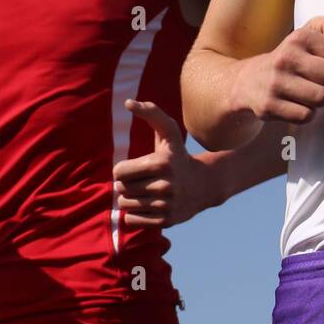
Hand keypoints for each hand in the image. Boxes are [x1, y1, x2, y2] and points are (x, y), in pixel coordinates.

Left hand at [113, 99, 211, 227]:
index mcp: (160, 163)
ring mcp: (166, 205)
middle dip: (126, 185)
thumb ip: (150, 113)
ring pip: (126, 206)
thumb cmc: (179, 155)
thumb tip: (127, 102)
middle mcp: (164, 186)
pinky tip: (147, 206)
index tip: (134, 169)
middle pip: (121, 190)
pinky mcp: (166, 221)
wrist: (205, 185)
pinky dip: (134, 214)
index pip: (119, 172)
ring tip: (142, 194)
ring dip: (129, 200)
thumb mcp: (169, 132)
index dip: (122, 170)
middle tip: (139, 182)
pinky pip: (133, 220)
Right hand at [232, 16, 323, 124]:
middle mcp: (287, 57)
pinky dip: (306, 113)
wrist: (248, 81)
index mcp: (301, 37)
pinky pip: (306, 116)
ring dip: (319, 99)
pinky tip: (297, 105)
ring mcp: (276, 83)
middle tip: (320, 81)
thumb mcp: (310, 34)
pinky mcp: (269, 106)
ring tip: (308, 93)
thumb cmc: (291, 58)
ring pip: (322, 98)